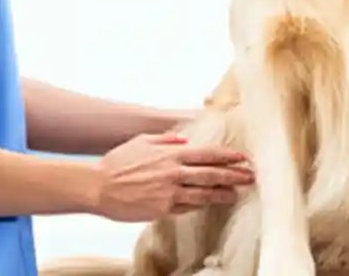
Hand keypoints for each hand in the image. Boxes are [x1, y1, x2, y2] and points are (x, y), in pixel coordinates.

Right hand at [92, 132, 253, 221]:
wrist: (98, 186)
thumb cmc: (118, 163)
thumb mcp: (142, 142)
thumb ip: (165, 139)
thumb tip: (183, 140)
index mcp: (171, 153)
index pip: (208, 154)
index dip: (228, 157)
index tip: (243, 158)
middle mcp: (174, 172)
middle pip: (212, 174)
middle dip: (234, 176)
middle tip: (250, 177)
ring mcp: (170, 192)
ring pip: (204, 194)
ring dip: (223, 194)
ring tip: (236, 194)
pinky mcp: (163, 209)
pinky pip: (187, 207)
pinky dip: (200, 205)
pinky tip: (209, 203)